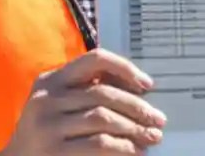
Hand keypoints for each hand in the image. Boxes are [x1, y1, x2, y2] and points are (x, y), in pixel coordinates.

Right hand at [0, 48, 166, 154]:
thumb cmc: (46, 132)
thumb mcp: (59, 104)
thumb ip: (89, 92)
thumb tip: (140, 92)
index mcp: (50, 80)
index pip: (95, 59)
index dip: (125, 68)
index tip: (147, 85)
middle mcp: (46, 98)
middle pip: (104, 94)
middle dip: (137, 107)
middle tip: (158, 120)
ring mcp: (47, 125)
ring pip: (104, 118)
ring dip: (134, 129)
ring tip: (151, 138)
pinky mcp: (53, 150)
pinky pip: (99, 144)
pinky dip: (123, 148)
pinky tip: (135, 152)